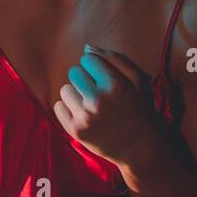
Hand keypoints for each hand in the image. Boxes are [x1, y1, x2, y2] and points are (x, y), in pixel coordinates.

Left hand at [53, 43, 156, 167]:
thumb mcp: (137, 81)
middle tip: (96, 92)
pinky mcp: (75, 130)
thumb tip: (87, 48)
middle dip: (84, 79)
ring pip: (65, 90)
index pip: (88, 59)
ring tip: (90, 106)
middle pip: (74, 72)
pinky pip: (58, 107)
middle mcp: (99, 100)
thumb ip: (115, 59)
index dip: (95, 67)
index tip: (103, 78)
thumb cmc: (138, 109)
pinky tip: (82, 116)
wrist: (138, 148)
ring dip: (75, 95)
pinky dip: (67, 110)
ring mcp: (85, 117)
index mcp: (115, 85)